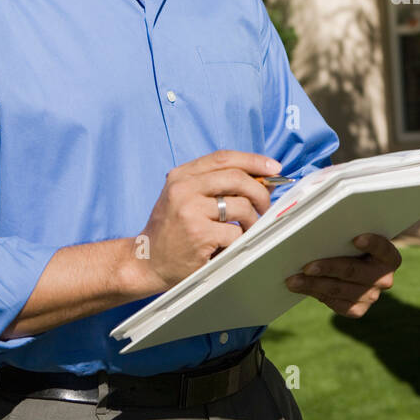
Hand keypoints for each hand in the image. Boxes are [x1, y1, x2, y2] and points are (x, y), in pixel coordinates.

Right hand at [131, 150, 278, 294]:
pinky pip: (236, 233)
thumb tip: (265, 180)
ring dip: (253, 220)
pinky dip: (240, 240)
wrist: (146, 262)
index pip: (224, 158)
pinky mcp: (199, 235)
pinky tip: (231, 245)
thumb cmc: (172, 230)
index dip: (253, 160)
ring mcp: (190, 211)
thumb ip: (219, 186)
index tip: (274, 167)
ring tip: (248, 230)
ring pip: (241, 207)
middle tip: (265, 206)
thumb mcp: (187, 199)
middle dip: (260, 192)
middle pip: (237, 178)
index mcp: (181, 176)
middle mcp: (183, 189)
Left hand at [285, 233, 401, 317]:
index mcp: (389, 257)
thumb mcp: (354, 236)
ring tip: (293, 280)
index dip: (372, 244)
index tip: (356, 239)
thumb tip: (314, 226)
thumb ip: (345, 232)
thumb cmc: (351, 246)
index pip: (383, 248)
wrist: (356, 269)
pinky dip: (316, 294)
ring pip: (339, 289)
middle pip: (353, 271)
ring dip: (313, 284)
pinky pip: (335, 303)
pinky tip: (302, 287)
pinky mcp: (358, 310)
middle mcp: (384, 278)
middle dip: (328, 268)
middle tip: (307, 266)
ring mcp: (372, 296)